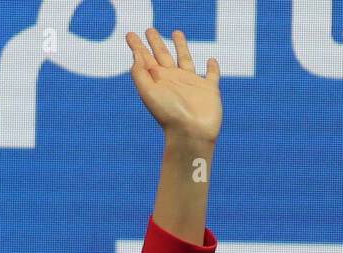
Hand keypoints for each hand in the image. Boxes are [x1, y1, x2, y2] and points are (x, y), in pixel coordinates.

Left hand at [126, 28, 220, 145]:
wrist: (191, 133)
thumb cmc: (169, 115)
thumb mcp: (149, 92)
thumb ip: (140, 73)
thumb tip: (136, 53)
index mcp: (157, 80)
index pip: (144, 59)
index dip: (137, 46)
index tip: (130, 35)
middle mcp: (173, 80)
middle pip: (162, 55)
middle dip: (155, 43)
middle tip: (149, 30)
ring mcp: (191, 83)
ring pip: (185, 59)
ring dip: (181, 46)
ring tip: (176, 32)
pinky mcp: (209, 89)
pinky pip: (211, 75)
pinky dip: (212, 68)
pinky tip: (211, 60)